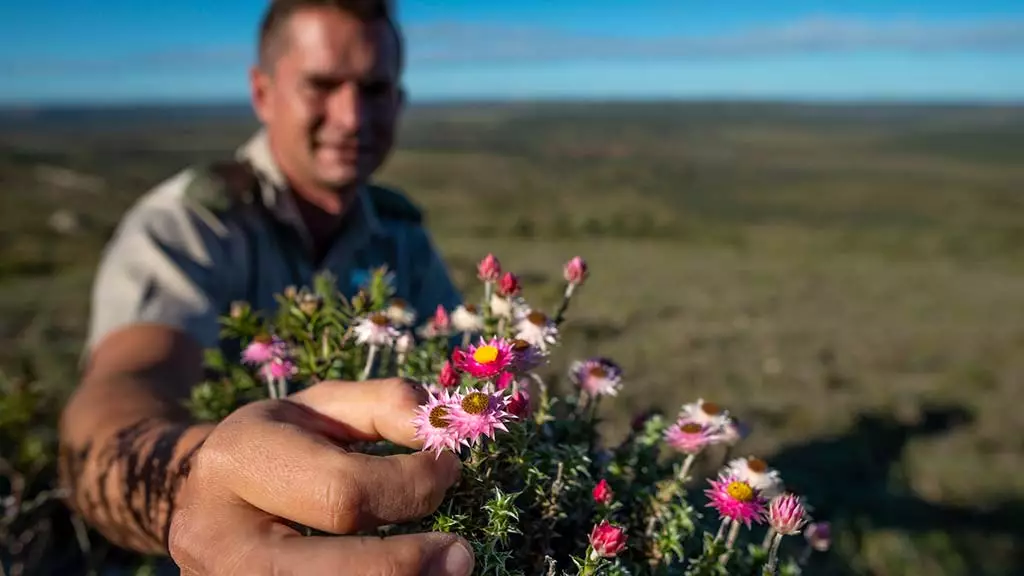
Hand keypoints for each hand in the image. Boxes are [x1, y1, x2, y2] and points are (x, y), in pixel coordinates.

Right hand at [168, 378, 473, 574]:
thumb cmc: (279, 442)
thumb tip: (440, 430)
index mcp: (238, 461)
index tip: (450, 471)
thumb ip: (384, 405)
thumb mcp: (323, 406)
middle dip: (405, 566)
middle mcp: (216, 536)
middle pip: (327, 572)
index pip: (342, 493)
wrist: (201, 492)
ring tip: (445, 571)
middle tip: (462, 556)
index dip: (410, 487)